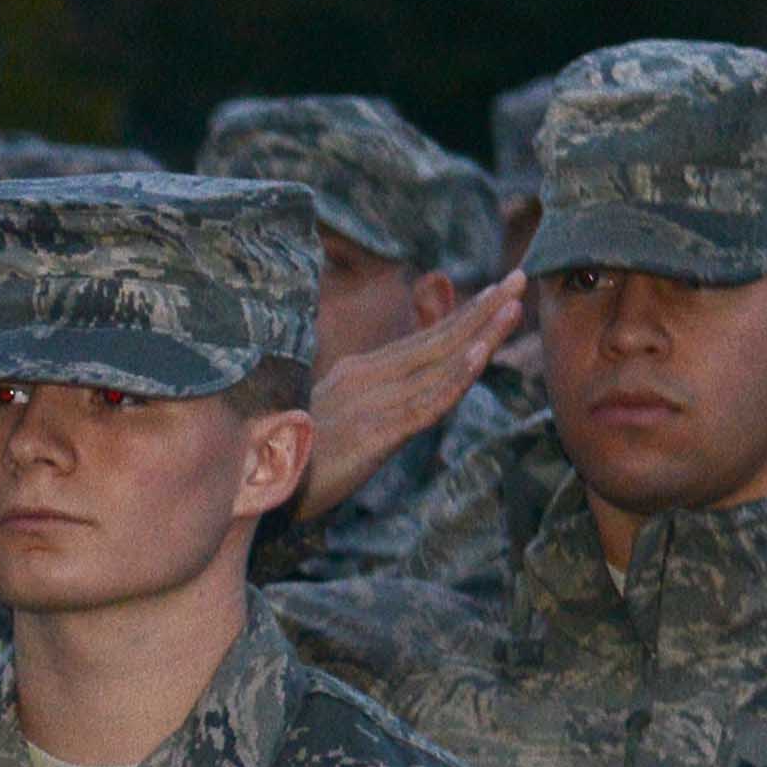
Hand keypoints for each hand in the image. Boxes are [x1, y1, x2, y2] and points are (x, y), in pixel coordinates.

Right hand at [299, 272, 526, 520]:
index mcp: (357, 373)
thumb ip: (358, 402)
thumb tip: (381, 396)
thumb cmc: (282, 459)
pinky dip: (456, 378)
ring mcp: (372, 404)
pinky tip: (481, 356)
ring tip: (514, 307)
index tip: (498, 293)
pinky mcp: (374, 435)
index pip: (422, 341)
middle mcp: (366, 379)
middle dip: (482, 310)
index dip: (462, 316)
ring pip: (439, 364)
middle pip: (436, 341)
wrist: (245, 487)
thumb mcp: (324, 419)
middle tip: (521, 279)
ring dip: (480, 333)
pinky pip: (425, 403)